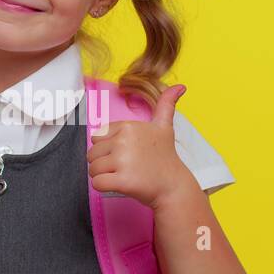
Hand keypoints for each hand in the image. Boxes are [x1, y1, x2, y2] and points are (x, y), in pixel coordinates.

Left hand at [86, 84, 197, 209]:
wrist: (174, 186)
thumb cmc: (166, 158)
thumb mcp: (164, 127)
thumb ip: (166, 104)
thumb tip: (180, 86)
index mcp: (129, 126)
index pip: (97, 137)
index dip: (108, 148)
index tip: (127, 153)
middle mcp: (124, 141)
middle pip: (92, 153)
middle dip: (104, 163)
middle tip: (125, 167)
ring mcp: (123, 161)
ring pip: (92, 169)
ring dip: (103, 175)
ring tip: (123, 175)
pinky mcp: (122, 180)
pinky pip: (97, 183)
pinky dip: (103, 186)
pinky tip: (119, 185)